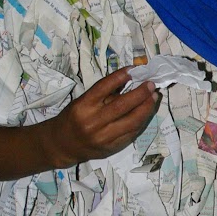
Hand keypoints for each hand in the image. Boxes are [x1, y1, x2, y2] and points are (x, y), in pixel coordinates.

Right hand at [42, 69, 158, 166]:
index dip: (120, 76)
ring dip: (146, 108)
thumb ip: (103, 94)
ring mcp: (103, 136)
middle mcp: (93, 121)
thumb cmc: (73, 118)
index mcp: (83, 106)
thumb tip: (129, 80)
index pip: (104, 87)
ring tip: (153, 97)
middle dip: (140, 93)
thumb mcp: (82, 102)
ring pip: (131, 121)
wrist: (63, 145)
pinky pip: (131, 133)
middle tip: (151, 84)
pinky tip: (146, 112)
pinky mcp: (111, 147)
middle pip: (122, 105)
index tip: (135, 68)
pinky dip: (141, 121)